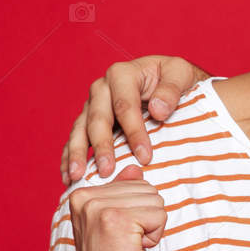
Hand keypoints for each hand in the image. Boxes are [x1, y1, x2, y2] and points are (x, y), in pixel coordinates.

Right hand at [62, 56, 205, 183]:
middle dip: (102, 147)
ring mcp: (92, 105)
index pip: (125, 106)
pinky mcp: (88, 120)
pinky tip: (69, 176)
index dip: (135, 133)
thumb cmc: (174, 77)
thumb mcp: (180, 74)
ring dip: (77, 154)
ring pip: (80, 130)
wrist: (165, 79)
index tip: (145, 158)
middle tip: (107, 172)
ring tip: (76, 177)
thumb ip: (171, 89)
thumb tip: (157, 110)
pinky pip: (75, 139)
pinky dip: (69, 157)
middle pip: (98, 119)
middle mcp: (101, 88)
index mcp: (122, 74)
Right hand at [68, 166, 165, 250]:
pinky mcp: (115, 219)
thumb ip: (123, 194)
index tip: (119, 237)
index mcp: (81, 196)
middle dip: (148, 220)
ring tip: (129, 248)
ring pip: (155, 201)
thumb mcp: (118, 226)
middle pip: (147, 189)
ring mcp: (98, 207)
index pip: (135, 183)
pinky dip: (155, 237)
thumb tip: (135, 167)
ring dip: (151, 229)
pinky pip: (159, 215)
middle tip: (126, 245)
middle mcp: (84, 197)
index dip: (139, 214)